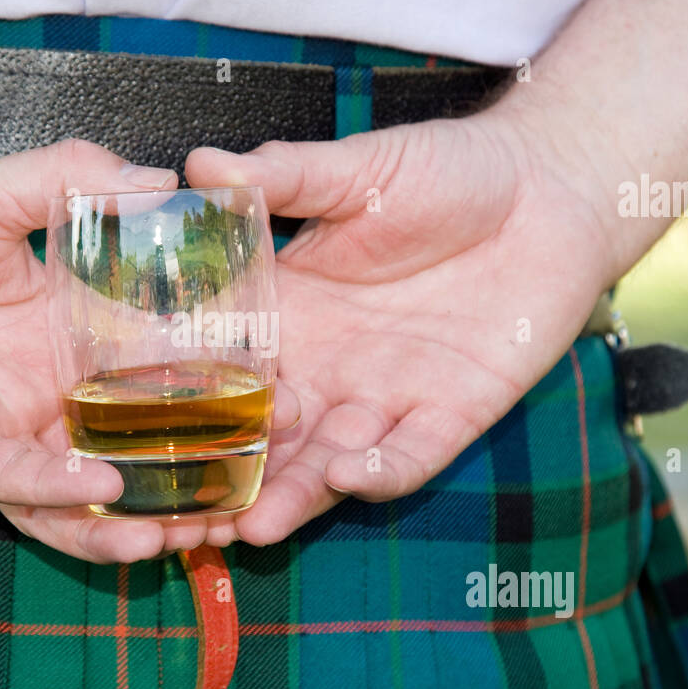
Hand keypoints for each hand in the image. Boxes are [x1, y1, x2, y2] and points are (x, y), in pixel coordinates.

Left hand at [0, 137, 240, 561]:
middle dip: (193, 471)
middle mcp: (45, 382)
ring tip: (188, 527)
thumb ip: (76, 182)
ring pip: (78, 485)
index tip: (283, 397)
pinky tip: (105, 487)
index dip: (222, 387)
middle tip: (254, 483)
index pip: (162, 366)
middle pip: (135, 441)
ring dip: (133, 511)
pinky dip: (57, 489)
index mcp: (70, 324)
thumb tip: (164, 178)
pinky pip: (10, 478)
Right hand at [184, 109, 627, 543]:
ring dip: (293, 494)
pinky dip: (379, 472)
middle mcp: (328, 365)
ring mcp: (386, 395)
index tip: (136, 422)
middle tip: (190, 509)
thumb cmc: (448, 170)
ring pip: (327, 461)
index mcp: (290, 310)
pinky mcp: (449, 415)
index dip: (184, 394)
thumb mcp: (358, 171)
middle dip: (232, 470)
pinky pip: (409, 457)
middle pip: (267, 432)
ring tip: (254, 525)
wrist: (551, 189)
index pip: (224, 363)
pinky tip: (349, 477)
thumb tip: (198, 164)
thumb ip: (284, 178)